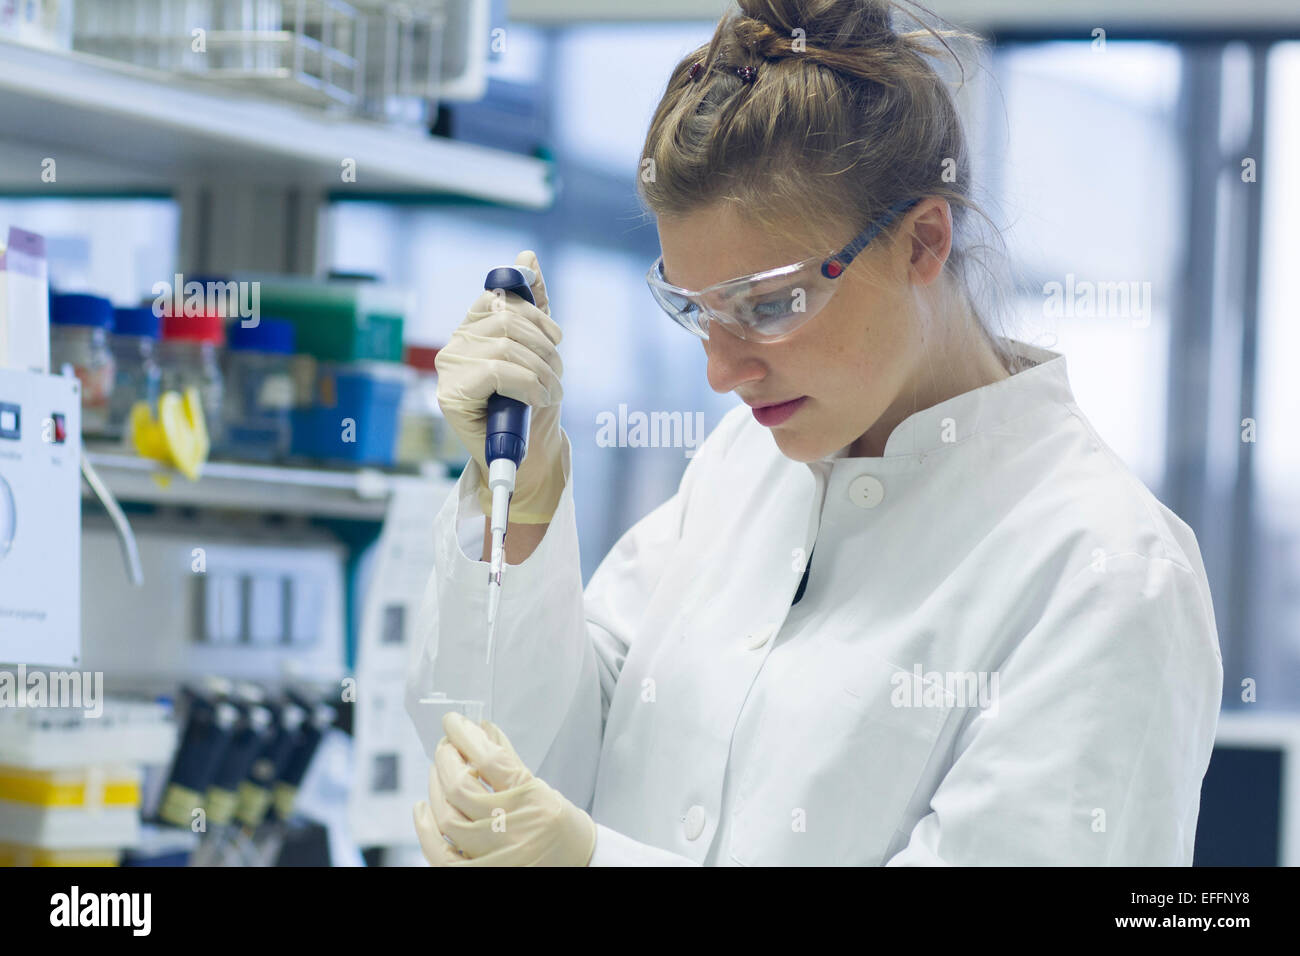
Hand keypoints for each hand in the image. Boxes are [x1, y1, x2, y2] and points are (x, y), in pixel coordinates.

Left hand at [413, 712, 595, 866]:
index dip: (465, 736)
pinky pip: (441, 855)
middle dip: (446, 759)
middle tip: (445, 746)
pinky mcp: (481, 872)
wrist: (581, 865)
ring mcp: (495, 854)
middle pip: (462, 787)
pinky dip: (425, 830)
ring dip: (435, 787)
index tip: (453, 722)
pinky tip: (423, 807)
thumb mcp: (541, 787)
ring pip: (447, 817)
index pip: (489, 759)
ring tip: (438, 771)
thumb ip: (509, 760)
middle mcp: (513, 828)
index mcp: (532, 799)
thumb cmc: (561, 827)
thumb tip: (481, 728)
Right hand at [435, 251, 565, 523]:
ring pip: (506, 347)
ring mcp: (449, 369)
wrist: (528, 455)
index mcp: (471, 329)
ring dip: (542, 371)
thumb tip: (526, 257)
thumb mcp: (538, 349)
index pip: (500, 300)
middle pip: (507, 322)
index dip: (536, 316)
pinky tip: (536, 400)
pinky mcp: (451, 395)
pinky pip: (497, 371)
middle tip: (558, 377)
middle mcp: (454, 344)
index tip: (556, 339)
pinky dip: (527, 384)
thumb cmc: (531, 404)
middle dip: (545, 349)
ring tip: (552, 392)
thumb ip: (531, 304)